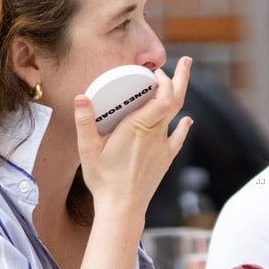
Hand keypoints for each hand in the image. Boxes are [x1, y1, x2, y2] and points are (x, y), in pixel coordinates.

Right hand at [73, 57, 193, 217]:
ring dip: (180, 95)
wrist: (122, 208)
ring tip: (183, 78)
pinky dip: (183, 126)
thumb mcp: (87, 149)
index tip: (154, 71)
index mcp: (137, 127)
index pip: (161, 98)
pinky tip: (186, 120)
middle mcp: (155, 134)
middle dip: (180, 78)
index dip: (163, 81)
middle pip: (174, 100)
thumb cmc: (104, 180)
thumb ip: (84, 122)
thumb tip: (81, 97)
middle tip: (185, 60)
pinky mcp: (165, 159)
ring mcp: (162, 147)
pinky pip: (178, 138)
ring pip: (177, 115)